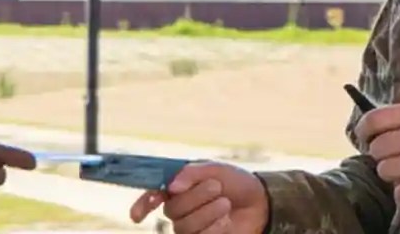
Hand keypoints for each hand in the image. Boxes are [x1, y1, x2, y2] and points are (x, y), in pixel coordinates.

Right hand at [130, 160, 269, 233]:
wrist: (261, 203)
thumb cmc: (236, 184)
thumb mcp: (217, 170)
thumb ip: (193, 173)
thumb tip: (172, 186)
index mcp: (178, 189)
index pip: (152, 197)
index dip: (142, 204)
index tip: (138, 214)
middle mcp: (180, 210)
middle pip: (172, 210)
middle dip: (196, 197)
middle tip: (217, 188)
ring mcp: (190, 228)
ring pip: (184, 226)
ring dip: (208, 212)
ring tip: (226, 204)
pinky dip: (215, 228)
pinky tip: (226, 222)